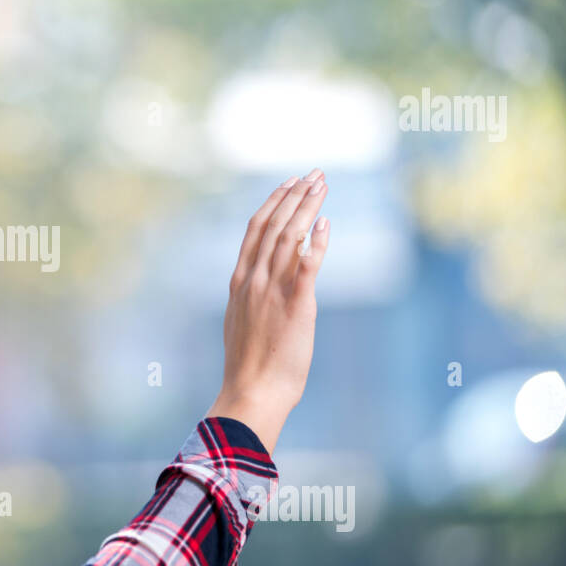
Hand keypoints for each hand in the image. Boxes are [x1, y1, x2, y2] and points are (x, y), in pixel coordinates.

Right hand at [207, 169, 330, 451]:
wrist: (252, 391)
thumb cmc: (250, 366)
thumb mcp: (242, 323)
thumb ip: (251, 299)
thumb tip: (260, 288)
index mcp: (240, 282)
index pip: (255, 230)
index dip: (273, 203)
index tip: (289, 183)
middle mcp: (254, 280)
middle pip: (274, 225)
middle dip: (294, 195)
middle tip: (313, 173)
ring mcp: (272, 290)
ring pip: (289, 237)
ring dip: (307, 208)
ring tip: (321, 185)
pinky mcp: (295, 304)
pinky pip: (307, 264)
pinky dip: (316, 241)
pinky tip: (326, 222)